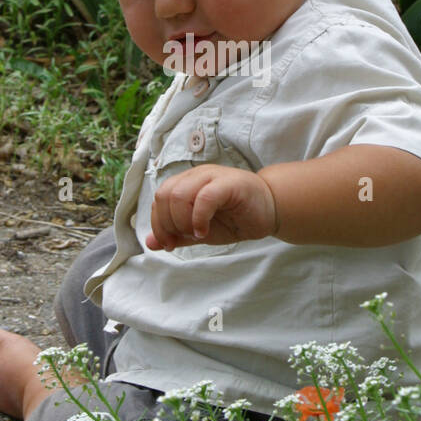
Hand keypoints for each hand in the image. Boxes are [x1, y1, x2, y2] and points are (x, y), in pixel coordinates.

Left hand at [145, 165, 278, 250]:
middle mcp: (196, 176)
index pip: (159, 199)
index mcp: (186, 183)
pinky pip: (204, 197)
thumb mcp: (199, 230)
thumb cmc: (235, 218)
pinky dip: (198, 217)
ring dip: (182, 221)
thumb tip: (150, 243)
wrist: (270, 210)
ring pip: (179, 194)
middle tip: (182, 239)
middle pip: (164, 195)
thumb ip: (176, 234)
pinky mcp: (229, 184)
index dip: (158, 224)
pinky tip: (204, 231)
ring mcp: (212, 177)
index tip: (168, 244)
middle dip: (167, 223)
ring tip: (197, 234)